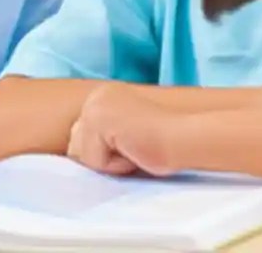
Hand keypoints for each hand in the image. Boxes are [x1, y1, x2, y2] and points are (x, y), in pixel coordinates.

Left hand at [67, 84, 181, 176]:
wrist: (186, 139)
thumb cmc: (164, 143)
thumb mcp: (126, 135)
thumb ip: (105, 137)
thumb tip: (78, 154)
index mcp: (103, 97)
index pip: (81, 138)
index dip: (102, 154)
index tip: (130, 148)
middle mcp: (96, 97)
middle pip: (75, 146)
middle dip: (101, 157)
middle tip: (134, 148)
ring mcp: (95, 106)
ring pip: (83, 155)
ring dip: (109, 162)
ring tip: (135, 150)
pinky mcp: (98, 120)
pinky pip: (95, 160)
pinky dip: (115, 165)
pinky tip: (135, 151)